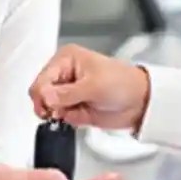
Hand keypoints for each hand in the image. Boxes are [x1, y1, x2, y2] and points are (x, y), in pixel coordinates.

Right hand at [28, 44, 150, 131]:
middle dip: (49, 105)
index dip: (43, 95)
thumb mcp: (94, 86)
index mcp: (66, 59)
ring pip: (47, 107)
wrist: (140, 102)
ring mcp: (67, 92)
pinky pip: (58, 117)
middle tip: (61, 111)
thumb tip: (45, 96)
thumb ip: (67, 93)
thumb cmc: (123, 83)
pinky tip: (78, 116)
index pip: (42, 79)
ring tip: (74, 111)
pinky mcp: (72, 107)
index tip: (51, 106)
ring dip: (58, 113)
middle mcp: (64, 74)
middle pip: (40, 93)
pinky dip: (65, 120)